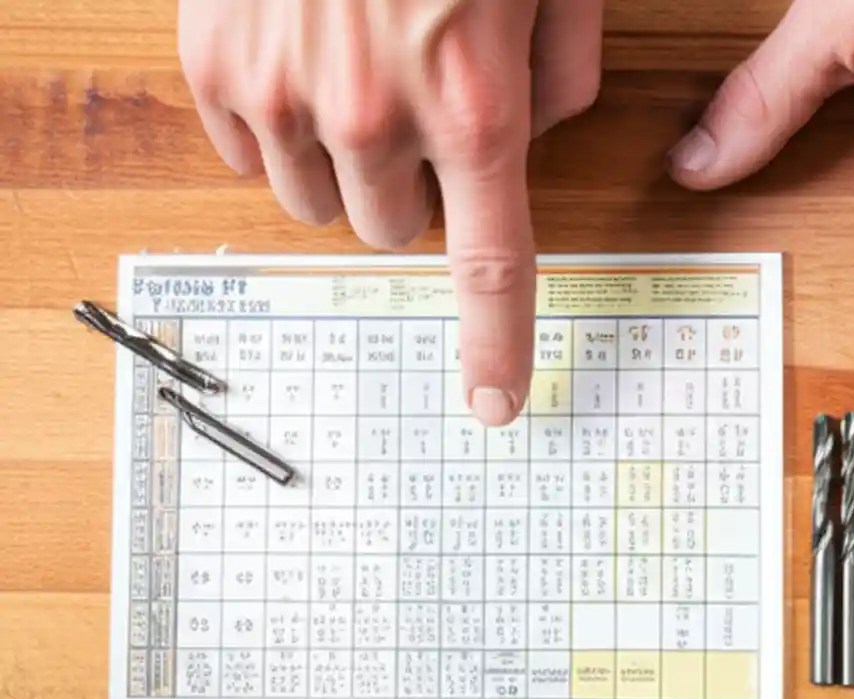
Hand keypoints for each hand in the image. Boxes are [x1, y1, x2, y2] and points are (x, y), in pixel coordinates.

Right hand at [179, 0, 603, 425]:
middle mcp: (371, 117)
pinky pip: (253, 155)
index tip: (493, 403)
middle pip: (396, 233)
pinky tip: (305, 59)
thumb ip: (558, 80)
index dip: (496, 342)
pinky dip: (286, 127)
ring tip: (360, 75)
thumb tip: (528, 141)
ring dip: (350, 164)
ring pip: (322, 203)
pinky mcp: (214, 65)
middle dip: (416, 191)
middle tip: (419, 110)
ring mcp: (280, 94)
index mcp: (473, 103)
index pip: (492, 262)